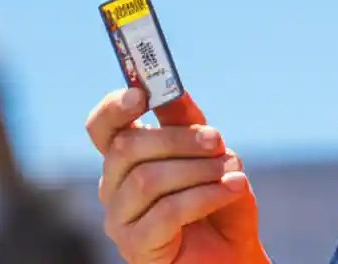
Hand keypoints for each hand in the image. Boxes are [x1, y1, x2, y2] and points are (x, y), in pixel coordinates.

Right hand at [86, 88, 267, 263]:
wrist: (235, 254)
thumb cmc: (219, 204)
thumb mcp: (210, 155)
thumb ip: (188, 123)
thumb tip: (173, 91)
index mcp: (126, 160)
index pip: (102, 127)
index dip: (114, 107)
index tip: (142, 94)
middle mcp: (112, 188)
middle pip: (127, 148)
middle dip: (178, 139)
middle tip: (217, 141)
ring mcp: (119, 219)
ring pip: (148, 180)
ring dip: (198, 170)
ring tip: (232, 173)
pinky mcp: (136, 247)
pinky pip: (166, 212)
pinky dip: (205, 196)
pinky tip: (232, 190)